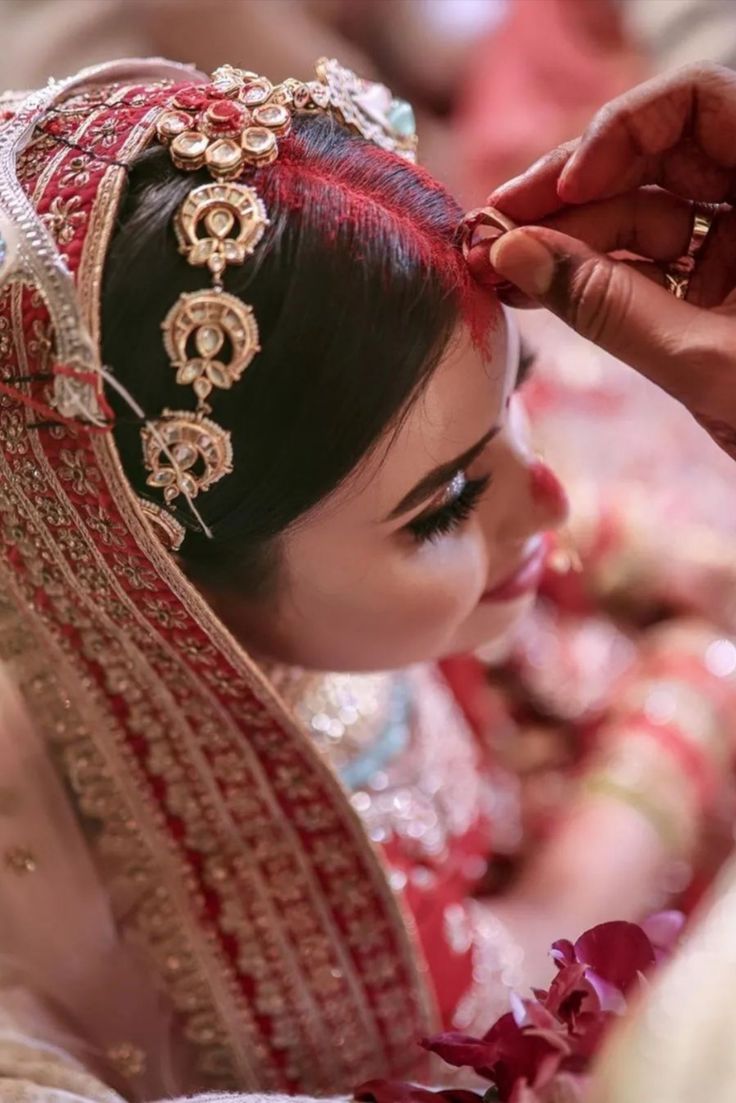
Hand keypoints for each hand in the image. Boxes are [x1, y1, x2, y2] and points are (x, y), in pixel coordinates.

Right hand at [478, 63, 735, 459]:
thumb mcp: (707, 361)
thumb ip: (607, 307)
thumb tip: (511, 255)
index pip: (698, 106)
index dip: (622, 133)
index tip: (566, 188)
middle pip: (660, 160)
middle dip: (574, 192)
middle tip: (498, 224)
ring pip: (648, 217)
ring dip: (572, 240)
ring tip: (503, 267)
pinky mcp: (726, 292)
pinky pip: (654, 267)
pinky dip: (598, 279)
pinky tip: (539, 287)